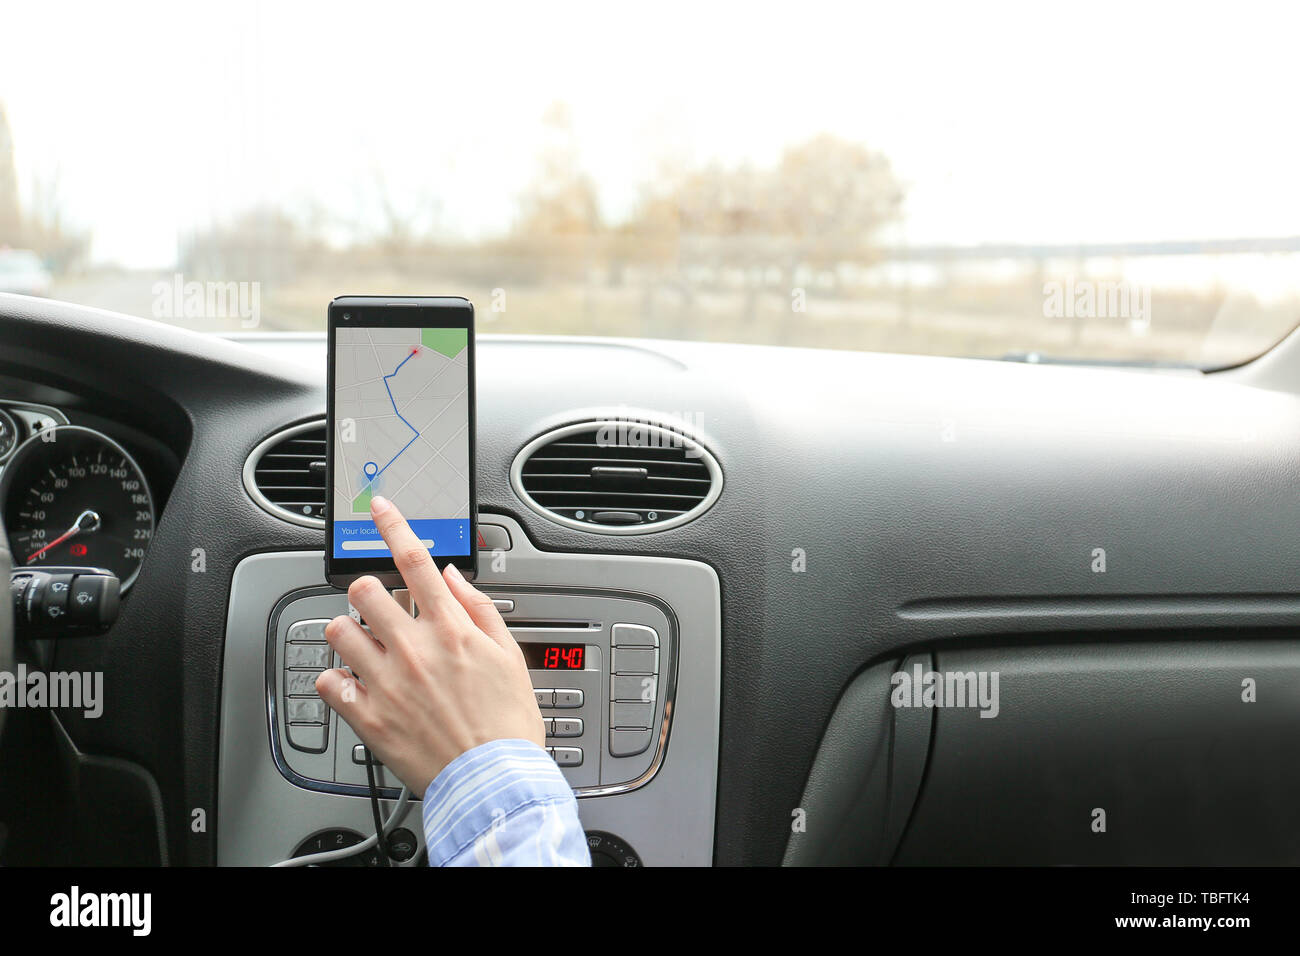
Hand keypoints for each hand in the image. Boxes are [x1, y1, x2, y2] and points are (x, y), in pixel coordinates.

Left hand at [315, 496, 542, 793]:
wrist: (494, 781)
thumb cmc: (507, 724)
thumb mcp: (509, 656)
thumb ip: (479, 609)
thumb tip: (454, 576)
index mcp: (450, 629)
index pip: (416, 560)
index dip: (393, 525)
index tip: (380, 508)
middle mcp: (413, 649)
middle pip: (365, 590)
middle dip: (367, 592)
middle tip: (376, 608)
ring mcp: (386, 682)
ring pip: (339, 631)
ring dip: (347, 632)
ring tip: (361, 645)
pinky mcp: (368, 717)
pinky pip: (329, 683)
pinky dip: (335, 680)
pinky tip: (351, 684)